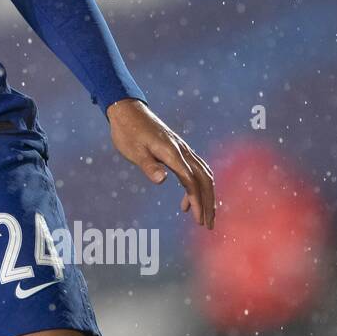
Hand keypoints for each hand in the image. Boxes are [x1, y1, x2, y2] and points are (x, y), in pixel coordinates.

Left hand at [106, 98, 215, 228]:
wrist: (128, 110)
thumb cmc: (128, 132)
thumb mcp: (134, 151)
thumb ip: (148, 166)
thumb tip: (162, 180)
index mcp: (172, 153)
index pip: (191, 182)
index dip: (197, 202)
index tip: (199, 221)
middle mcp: (183, 151)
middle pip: (204, 180)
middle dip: (208, 204)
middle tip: (208, 226)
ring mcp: (183, 150)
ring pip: (204, 175)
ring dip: (207, 197)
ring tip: (203, 217)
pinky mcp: (180, 150)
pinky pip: (197, 170)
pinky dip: (198, 187)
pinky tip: (187, 201)